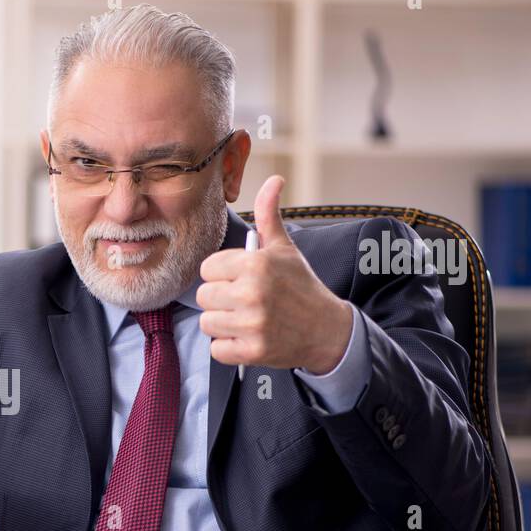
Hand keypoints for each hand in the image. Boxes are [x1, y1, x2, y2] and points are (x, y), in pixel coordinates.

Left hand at [196, 175, 352, 374]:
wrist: (327, 330)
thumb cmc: (301, 287)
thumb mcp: (284, 249)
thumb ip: (268, 216)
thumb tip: (273, 180)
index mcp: (256, 264)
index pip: (208, 268)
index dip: (222, 274)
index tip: (240, 279)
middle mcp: (252, 293)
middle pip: (204, 296)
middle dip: (220, 299)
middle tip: (244, 301)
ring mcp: (251, 324)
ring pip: (207, 323)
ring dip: (223, 323)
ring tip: (246, 318)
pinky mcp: (251, 351)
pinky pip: (217, 349)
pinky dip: (229, 347)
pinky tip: (249, 337)